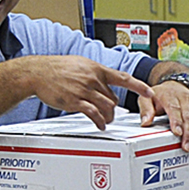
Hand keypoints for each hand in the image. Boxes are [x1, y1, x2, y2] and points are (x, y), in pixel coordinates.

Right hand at [24, 56, 154, 130]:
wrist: (38, 72)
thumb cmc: (57, 68)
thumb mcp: (80, 64)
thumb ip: (94, 72)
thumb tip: (105, 80)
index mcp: (96, 68)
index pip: (122, 78)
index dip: (138, 86)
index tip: (149, 92)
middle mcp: (93, 78)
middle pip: (113, 97)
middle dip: (113, 107)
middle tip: (110, 113)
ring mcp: (84, 90)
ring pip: (107, 106)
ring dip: (109, 116)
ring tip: (106, 120)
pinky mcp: (75, 101)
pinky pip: (93, 113)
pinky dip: (99, 121)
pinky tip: (100, 124)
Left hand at [138, 80, 188, 153]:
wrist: (175, 85)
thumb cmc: (161, 95)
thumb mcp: (147, 98)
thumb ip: (145, 109)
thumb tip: (145, 122)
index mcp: (170, 96)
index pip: (174, 108)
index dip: (177, 121)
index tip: (177, 132)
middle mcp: (185, 100)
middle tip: (187, 147)